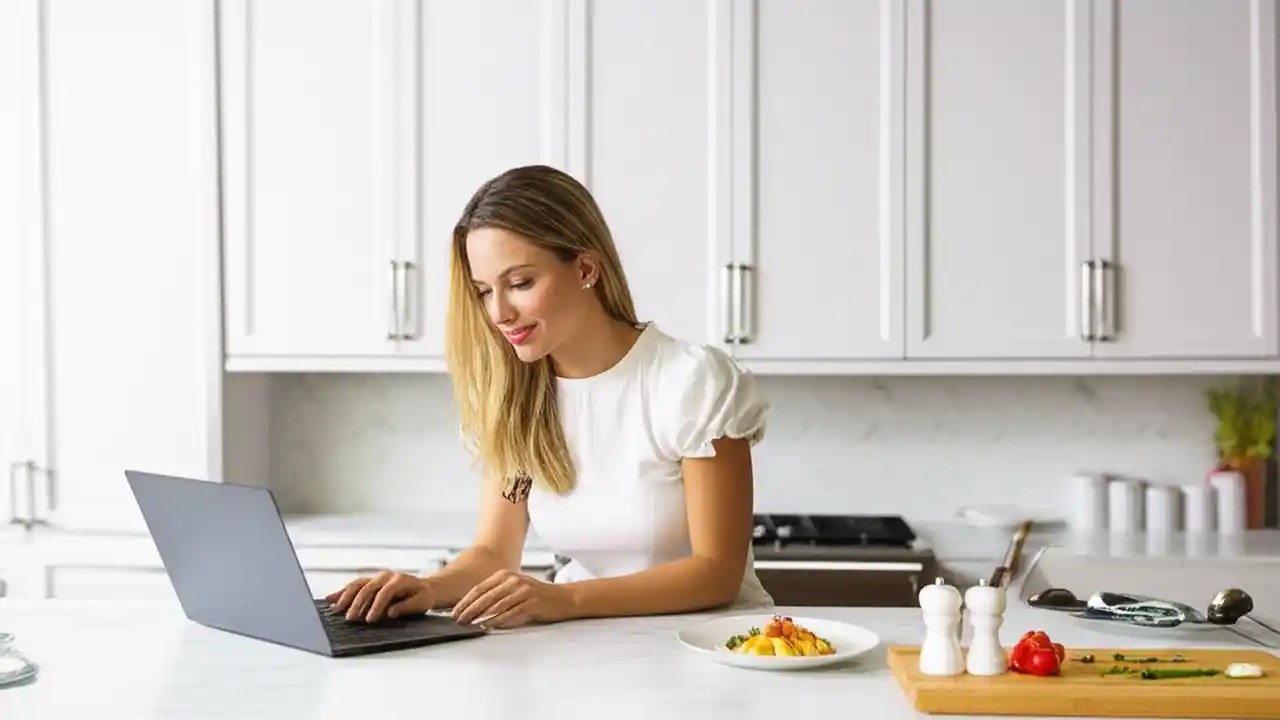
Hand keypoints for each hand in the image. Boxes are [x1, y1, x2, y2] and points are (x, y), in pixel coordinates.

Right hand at [324, 570, 435, 622]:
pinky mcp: (371, 581)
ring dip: (346, 597)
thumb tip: (391, 612)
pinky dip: (342, 592)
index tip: (370, 620)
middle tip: (350, 619)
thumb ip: (407, 606)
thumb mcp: (422, 602)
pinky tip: (330, 599)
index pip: (385, 593)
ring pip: (358, 585)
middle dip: (358, 604)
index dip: (376, 606)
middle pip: (368, 588)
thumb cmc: (424, 596)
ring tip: (336, 610)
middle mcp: (386, 576)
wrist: (426, 587)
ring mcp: (377, 577)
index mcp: (400, 580)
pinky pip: (355, 585)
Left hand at [451, 569, 574, 628]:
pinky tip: (488, 626)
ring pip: (496, 605)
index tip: (454, 612)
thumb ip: (497, 595)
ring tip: (469, 625)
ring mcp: (522, 589)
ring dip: (480, 616)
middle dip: (469, 610)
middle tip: (458, 621)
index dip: (465, 601)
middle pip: (485, 596)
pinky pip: (510, 612)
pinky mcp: (531, 601)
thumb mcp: (515, 590)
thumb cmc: (537, 598)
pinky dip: (497, 620)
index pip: (479, 588)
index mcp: (505, 575)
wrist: (563, 599)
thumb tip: (473, 610)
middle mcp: (513, 579)